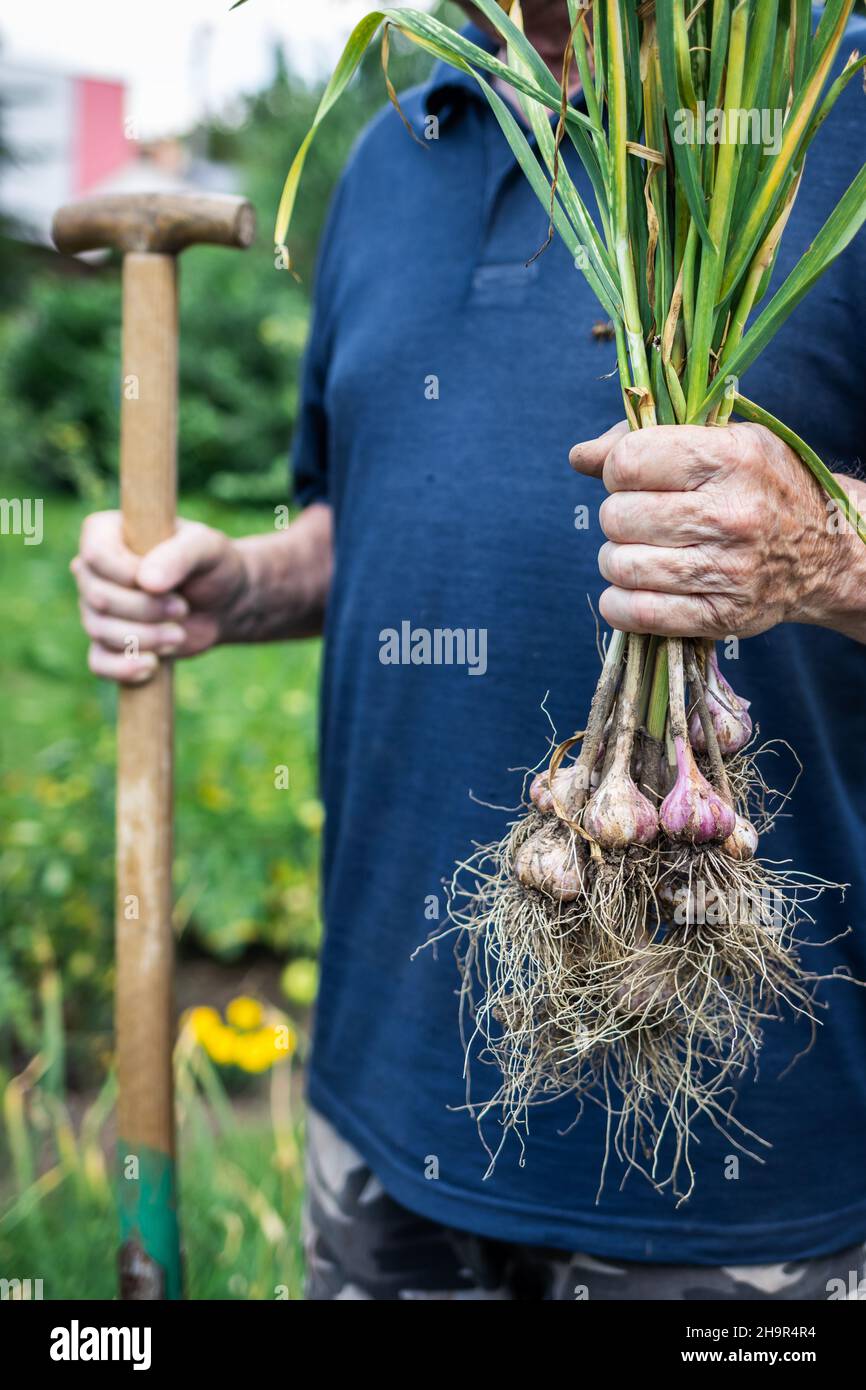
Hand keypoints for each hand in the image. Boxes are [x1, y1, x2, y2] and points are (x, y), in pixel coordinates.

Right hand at [72, 511, 247, 682]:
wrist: (225, 603)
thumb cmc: (213, 566)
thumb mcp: (207, 548)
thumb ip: (180, 555)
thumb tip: (146, 582)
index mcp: (107, 533)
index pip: (94, 555)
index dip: (127, 575)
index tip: (164, 583)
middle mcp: (94, 570)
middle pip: (98, 598)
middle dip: (145, 610)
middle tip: (183, 609)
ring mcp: (97, 608)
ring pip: (100, 631)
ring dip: (145, 638)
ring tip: (179, 634)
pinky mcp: (109, 642)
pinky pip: (98, 662)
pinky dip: (124, 668)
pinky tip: (153, 666)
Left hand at [569, 420, 857, 638]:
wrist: (825, 551)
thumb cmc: (760, 486)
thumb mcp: (720, 442)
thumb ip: (647, 441)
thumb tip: (580, 456)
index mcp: (730, 459)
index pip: (629, 462)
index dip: (616, 468)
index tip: (631, 476)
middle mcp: (730, 515)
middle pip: (618, 517)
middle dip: (617, 516)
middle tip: (640, 518)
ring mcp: (727, 570)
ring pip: (621, 565)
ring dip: (617, 560)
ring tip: (639, 551)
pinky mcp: (721, 616)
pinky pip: (637, 614)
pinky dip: (619, 603)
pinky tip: (633, 589)